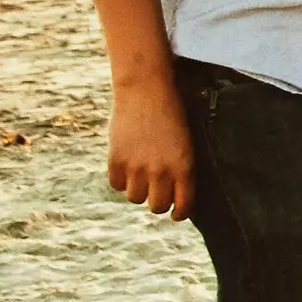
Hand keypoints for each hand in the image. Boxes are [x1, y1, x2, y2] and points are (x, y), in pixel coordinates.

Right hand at [105, 69, 192, 217]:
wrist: (146, 89)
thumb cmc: (172, 112)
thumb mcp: (186, 142)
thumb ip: (180, 168)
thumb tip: (175, 195)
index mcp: (185, 167)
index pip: (183, 206)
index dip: (180, 212)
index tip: (177, 213)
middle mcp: (161, 171)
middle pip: (157, 206)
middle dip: (158, 201)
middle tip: (157, 192)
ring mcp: (137, 167)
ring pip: (135, 198)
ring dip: (138, 189)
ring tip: (141, 173)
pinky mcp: (116, 160)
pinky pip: (116, 185)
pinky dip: (121, 179)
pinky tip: (126, 165)